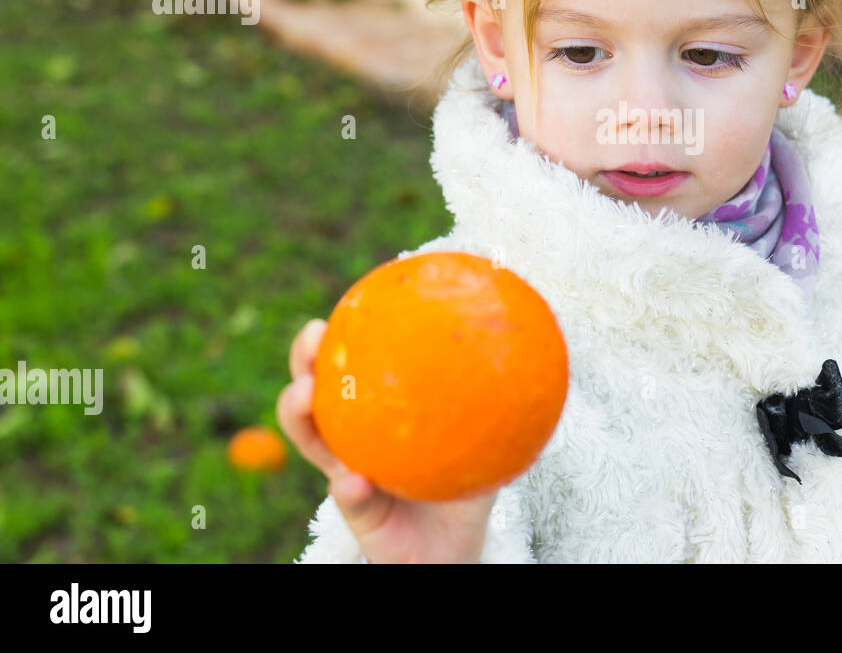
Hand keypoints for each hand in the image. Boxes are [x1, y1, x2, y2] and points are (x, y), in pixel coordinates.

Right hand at [277, 318, 497, 562]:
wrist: (453, 551)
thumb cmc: (466, 490)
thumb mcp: (488, 445)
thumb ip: (498, 410)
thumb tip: (520, 356)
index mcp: (379, 418)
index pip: (351, 371)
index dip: (338, 341)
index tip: (340, 309)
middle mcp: (355, 440)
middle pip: (314, 394)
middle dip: (303, 362)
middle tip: (312, 338)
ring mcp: (348, 474)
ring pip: (310, 440)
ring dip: (300, 414)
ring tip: (305, 396)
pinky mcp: (356, 512)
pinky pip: (348, 498)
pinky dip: (349, 489)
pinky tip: (354, 480)